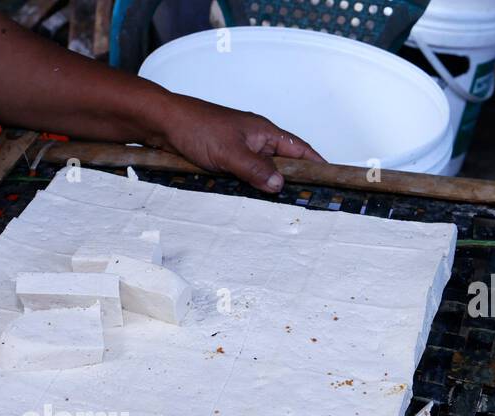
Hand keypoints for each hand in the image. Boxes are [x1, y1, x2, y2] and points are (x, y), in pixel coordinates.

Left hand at [152, 94, 325, 193]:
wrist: (163, 124)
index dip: (317, 165)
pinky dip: (248, 190)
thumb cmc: (195, 127)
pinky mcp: (225, 162)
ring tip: (281, 212)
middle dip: (293, 184)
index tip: (331, 182)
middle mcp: (256, 142)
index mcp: (265, 133)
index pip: (300, 151)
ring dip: (268, 190)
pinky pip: (243, 179)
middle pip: (283, 166)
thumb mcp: (229, 152)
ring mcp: (241, 152)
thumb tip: (279, 185)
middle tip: (306, 207)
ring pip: (262, 175)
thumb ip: (255, 169)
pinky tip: (250, 205)